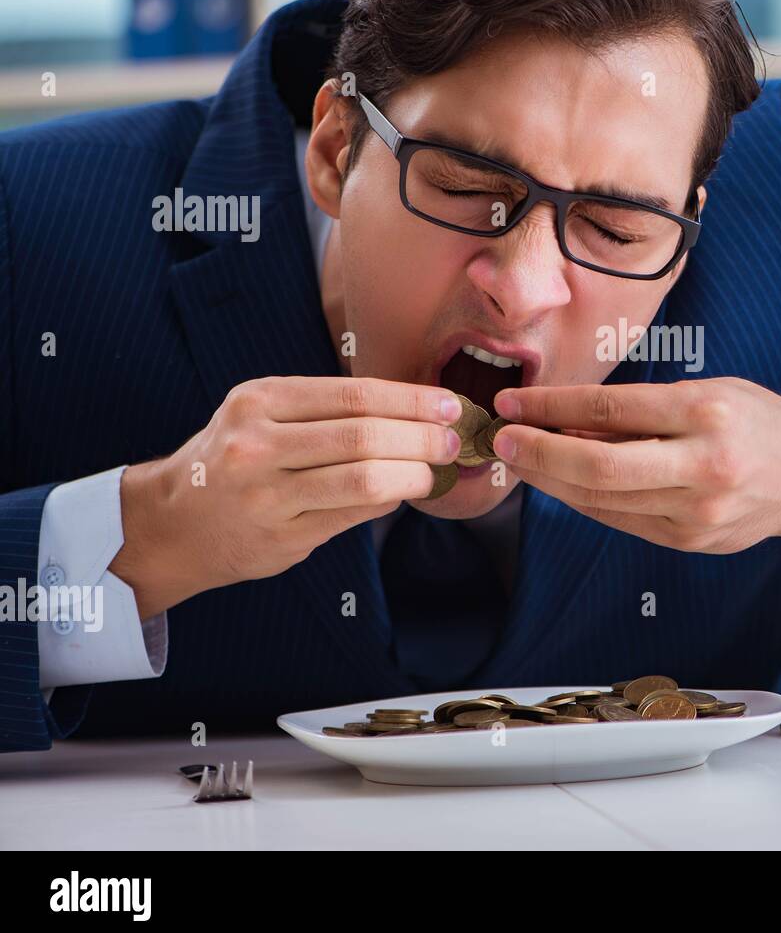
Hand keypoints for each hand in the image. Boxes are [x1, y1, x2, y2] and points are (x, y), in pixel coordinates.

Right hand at [111, 376, 462, 618]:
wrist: (173, 522)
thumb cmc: (235, 458)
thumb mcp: (264, 415)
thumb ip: (328, 410)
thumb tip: (416, 412)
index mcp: (259, 402)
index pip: (355, 395)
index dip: (412, 400)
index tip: (450, 405)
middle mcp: (256, 445)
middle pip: (363, 436)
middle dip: (422, 437)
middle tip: (455, 440)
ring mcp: (266, 495)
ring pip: (361, 479)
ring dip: (413, 473)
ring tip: (436, 470)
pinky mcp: (279, 537)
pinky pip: (350, 515)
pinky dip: (386, 501)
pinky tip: (403, 492)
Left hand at [491, 377, 780, 555]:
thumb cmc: (749, 419)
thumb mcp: (702, 391)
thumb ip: (637, 409)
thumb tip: (560, 418)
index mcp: (705, 413)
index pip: (610, 410)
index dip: (550, 407)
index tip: (510, 403)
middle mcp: (703, 466)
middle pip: (599, 466)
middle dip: (539, 453)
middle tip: (500, 440)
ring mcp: (697, 512)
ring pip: (602, 500)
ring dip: (550, 480)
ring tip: (520, 459)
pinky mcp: (689, 541)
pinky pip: (619, 520)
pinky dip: (582, 500)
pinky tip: (558, 482)